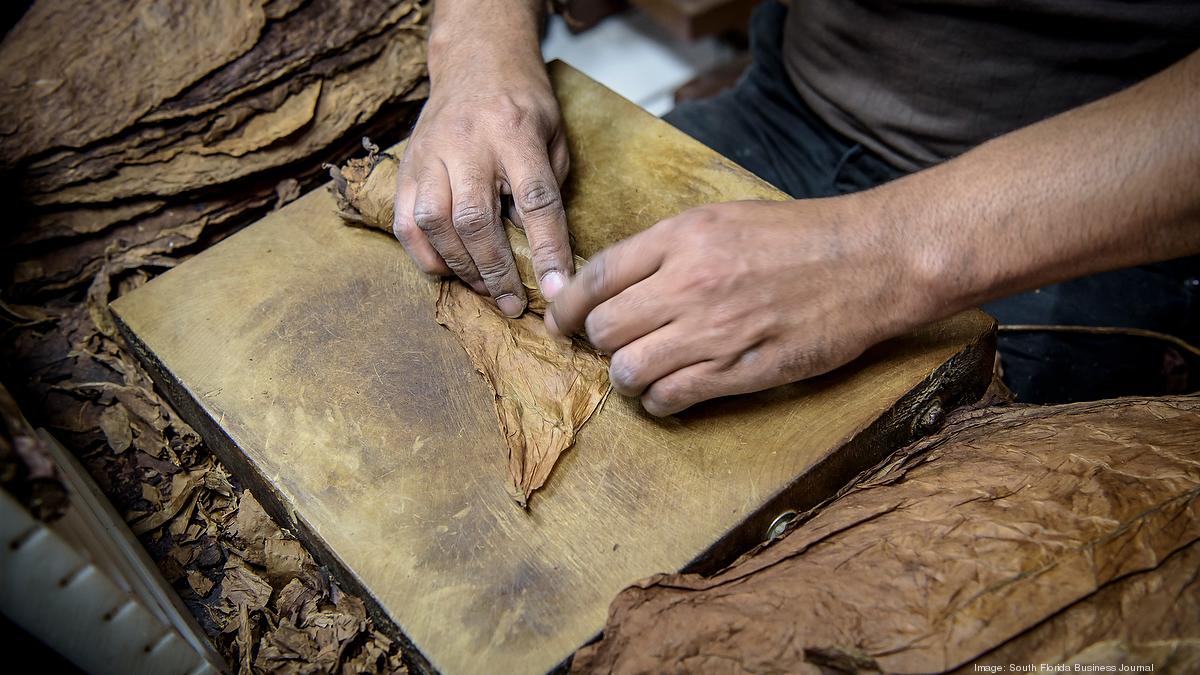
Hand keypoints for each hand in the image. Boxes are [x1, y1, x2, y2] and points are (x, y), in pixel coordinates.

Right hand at [392, 53, 571, 316]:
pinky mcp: (407, 166)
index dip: (547, 250)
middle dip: (496, 272)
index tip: (557, 290)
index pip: (535, 200)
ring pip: (435, 224)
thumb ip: (549, 189)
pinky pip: (406, 222)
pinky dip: (424, 256)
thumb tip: (541, 253)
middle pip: (476, 220)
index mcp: (516, 133)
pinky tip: (447, 272)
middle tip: (514, 304)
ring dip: (460, 267)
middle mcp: (468, 143)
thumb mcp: (554, 136)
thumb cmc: (523, 105)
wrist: (476, 59)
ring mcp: (431, 154)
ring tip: (485, 289)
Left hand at [547, 197, 926, 415]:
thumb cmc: (800, 236)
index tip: (561, 320)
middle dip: (599, 342)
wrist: (870, 260)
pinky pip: (672, 397)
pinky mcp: (741, 370)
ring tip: (642, 373)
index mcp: (683, 237)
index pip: (596, 277)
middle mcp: (690, 282)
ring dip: (627, 377)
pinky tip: (670, 395)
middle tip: (616, 344)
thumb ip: (670, 247)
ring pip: (629, 369)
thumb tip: (620, 281)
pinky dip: (660, 402)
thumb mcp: (725, 218)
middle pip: (604, 328)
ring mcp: (715, 330)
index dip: (567, 306)